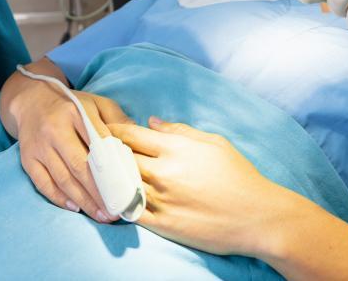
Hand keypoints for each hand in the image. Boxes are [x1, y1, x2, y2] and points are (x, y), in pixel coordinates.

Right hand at [0, 59, 131, 221]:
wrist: (32, 101)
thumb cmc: (71, 105)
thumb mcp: (96, 103)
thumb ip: (118, 119)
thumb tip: (138, 139)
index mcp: (76, 113)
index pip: (98, 144)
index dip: (113, 169)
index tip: (127, 189)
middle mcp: (55, 129)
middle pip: (79, 166)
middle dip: (99, 193)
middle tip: (115, 211)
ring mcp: (39, 146)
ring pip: (63, 179)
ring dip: (83, 200)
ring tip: (101, 215)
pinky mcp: (28, 159)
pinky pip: (43, 183)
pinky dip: (59, 198)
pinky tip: (75, 208)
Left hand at [113, 119, 347, 280]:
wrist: (259, 217)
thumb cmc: (238, 175)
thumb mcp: (212, 142)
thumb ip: (177, 130)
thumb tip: (148, 123)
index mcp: (174, 147)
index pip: (128, 134)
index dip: (110, 131)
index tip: (100, 130)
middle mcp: (163, 172)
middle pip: (117, 159)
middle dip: (102, 154)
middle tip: (88, 151)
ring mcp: (161, 200)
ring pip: (118, 185)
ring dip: (104, 180)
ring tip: (92, 175)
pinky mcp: (163, 224)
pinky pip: (130, 212)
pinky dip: (117, 205)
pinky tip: (108, 200)